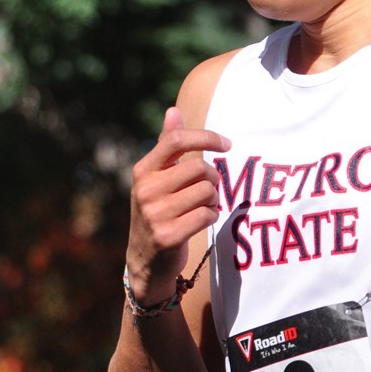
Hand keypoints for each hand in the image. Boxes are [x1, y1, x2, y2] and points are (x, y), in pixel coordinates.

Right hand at [126, 107, 229, 300]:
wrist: (145, 260)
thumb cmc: (158, 211)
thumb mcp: (157, 178)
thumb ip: (168, 146)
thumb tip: (174, 110)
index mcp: (143, 171)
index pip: (177, 141)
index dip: (207, 137)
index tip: (227, 145)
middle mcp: (146, 190)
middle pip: (200, 169)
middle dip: (213, 179)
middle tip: (208, 189)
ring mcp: (154, 214)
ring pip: (207, 193)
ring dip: (213, 201)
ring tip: (202, 207)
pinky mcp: (167, 236)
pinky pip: (207, 215)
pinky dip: (211, 217)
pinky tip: (201, 221)